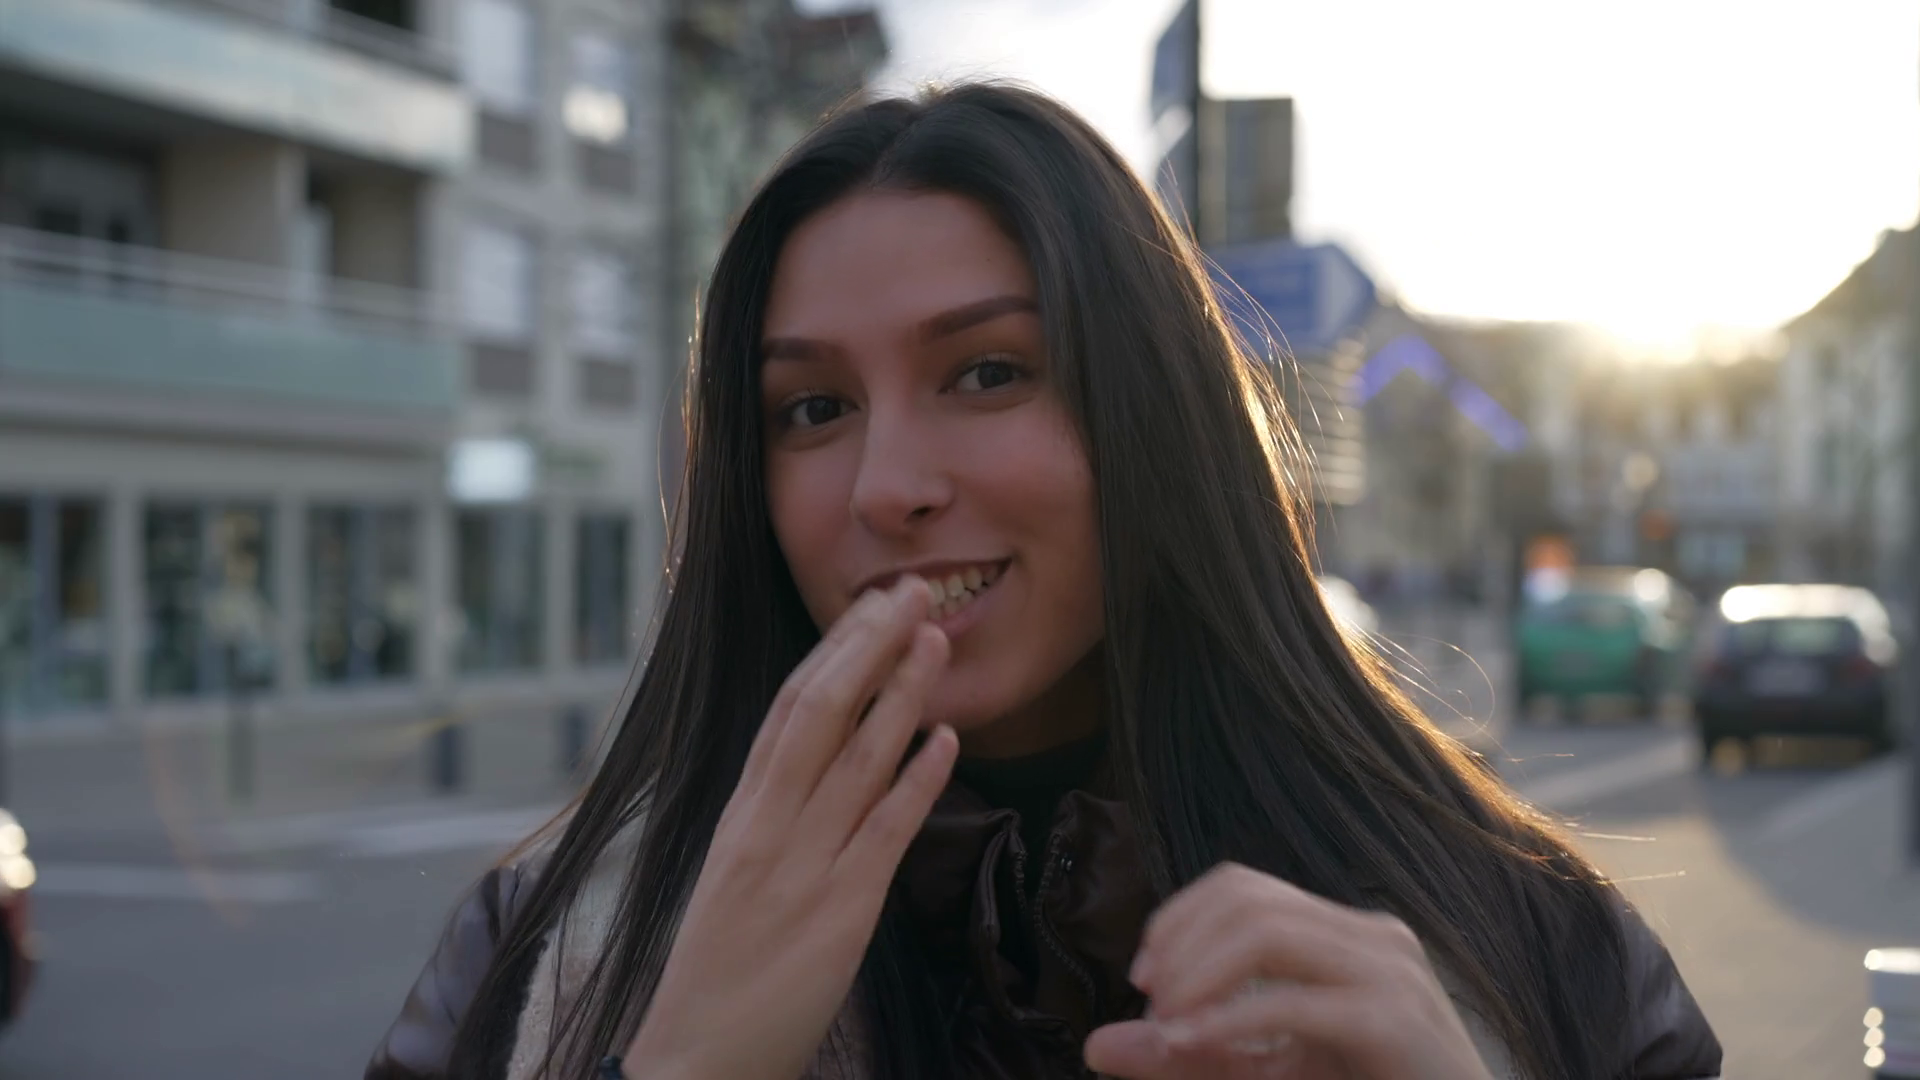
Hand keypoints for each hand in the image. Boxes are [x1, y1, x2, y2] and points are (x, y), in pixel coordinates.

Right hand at [623, 577, 957, 1079]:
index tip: (871, 604)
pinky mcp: (840, 912)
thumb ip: (779, 817)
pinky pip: (884, 833)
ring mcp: (802, 867)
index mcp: (740, 815)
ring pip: (856, 760)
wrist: (698, 1055)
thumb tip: (831, 761)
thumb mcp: (737, 874)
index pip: (787, 710)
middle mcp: (767, 828)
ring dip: (901, 695)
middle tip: (914, 591)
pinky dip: (917, 782)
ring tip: (937, 641)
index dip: (834, 651)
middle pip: (819, 714)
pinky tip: (947, 741)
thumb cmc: (722, 968)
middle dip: (868, 646)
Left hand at [1084, 864, 1495, 1079]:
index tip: (1144, 981)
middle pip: (1246, 897)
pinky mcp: (1393, 1020)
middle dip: (1180, 944)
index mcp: (1344, 935)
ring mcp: (1389, 972)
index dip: (1178, 920)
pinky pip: (1292, 1001)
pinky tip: (1192, 1045)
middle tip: (1150, 1007)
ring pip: (1266, 930)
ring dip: (1197, 977)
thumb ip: (1187, 1055)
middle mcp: (1371, 937)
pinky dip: (1228, 1022)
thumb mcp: (1264, 1073)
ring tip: (1168, 1028)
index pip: (1242, 886)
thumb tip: (1097, 1046)